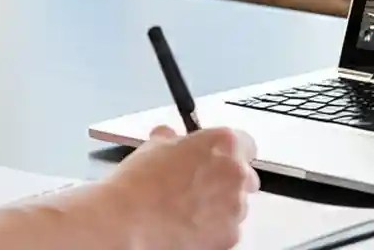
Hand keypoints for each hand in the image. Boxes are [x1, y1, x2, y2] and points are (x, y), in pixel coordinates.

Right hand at [101, 126, 259, 249]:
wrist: (128, 223)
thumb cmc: (139, 186)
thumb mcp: (153, 147)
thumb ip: (171, 139)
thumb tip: (169, 137)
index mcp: (224, 143)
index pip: (245, 143)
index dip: (229, 153)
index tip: (217, 159)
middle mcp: (236, 173)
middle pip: (244, 176)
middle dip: (226, 182)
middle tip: (199, 187)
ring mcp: (236, 206)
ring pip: (237, 205)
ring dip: (219, 206)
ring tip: (187, 209)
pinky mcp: (230, 235)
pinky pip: (228, 229)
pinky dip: (213, 230)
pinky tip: (188, 226)